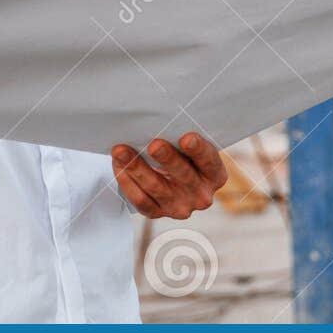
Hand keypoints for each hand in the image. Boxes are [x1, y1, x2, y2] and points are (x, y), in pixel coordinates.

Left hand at [111, 133, 227, 219]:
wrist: (170, 177)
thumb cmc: (182, 155)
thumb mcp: (189, 147)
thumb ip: (182, 139)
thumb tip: (161, 120)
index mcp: (214, 175)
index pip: (209, 162)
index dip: (199, 150)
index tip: (187, 138)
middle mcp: (201, 195)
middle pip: (183, 176)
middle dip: (167, 159)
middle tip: (154, 145)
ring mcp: (179, 207)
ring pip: (157, 188)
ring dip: (137, 168)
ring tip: (122, 151)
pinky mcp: (158, 213)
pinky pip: (141, 200)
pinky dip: (127, 182)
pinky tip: (118, 165)